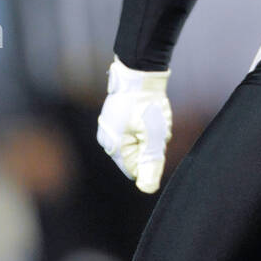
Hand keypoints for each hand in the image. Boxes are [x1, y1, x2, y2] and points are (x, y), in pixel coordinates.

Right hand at [96, 57, 172, 192]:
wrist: (139, 71)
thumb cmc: (146, 103)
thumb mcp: (154, 135)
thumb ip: (151, 163)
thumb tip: (147, 189)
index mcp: (113, 146)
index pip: (135, 170)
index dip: (150, 158)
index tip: (154, 138)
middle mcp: (106, 138)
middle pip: (136, 156)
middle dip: (149, 144)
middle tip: (154, 125)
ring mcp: (109, 127)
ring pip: (137, 142)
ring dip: (148, 133)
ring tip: (150, 115)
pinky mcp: (114, 117)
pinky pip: (134, 129)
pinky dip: (144, 123)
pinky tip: (146, 110)